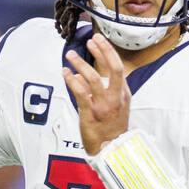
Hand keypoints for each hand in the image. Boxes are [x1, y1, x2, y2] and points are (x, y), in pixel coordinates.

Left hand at [63, 33, 129, 154]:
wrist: (111, 149)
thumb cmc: (112, 126)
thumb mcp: (116, 104)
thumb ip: (106, 87)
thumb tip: (88, 72)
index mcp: (123, 94)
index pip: (117, 67)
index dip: (107, 51)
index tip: (97, 39)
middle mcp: (115, 98)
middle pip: (113, 69)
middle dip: (102, 52)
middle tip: (90, 40)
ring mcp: (103, 106)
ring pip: (93, 79)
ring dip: (81, 64)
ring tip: (70, 55)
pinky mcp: (90, 114)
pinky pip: (81, 94)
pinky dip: (72, 81)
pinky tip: (65, 73)